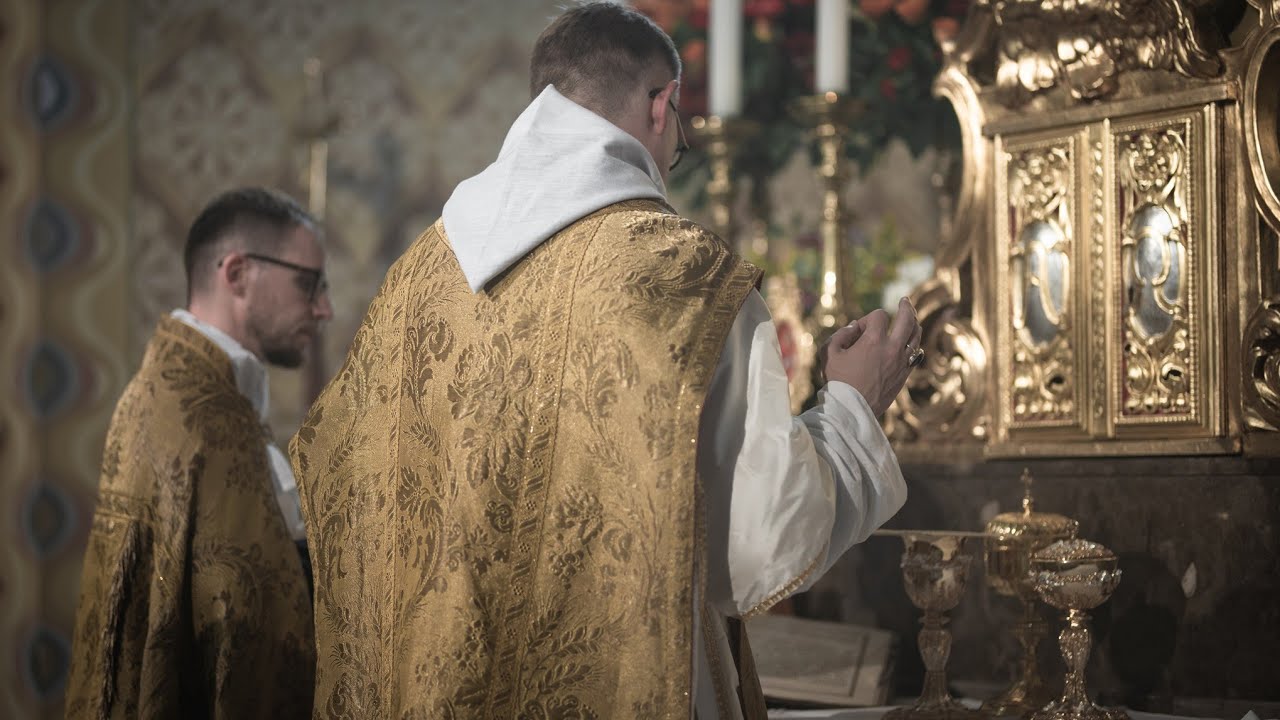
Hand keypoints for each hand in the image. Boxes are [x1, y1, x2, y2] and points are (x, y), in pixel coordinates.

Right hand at [821, 297, 922, 415]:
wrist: (852, 409)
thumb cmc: (838, 381)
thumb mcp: (829, 353)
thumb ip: (840, 334)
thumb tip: (854, 327)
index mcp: (873, 341)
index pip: (880, 315)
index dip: (869, 317)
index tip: (859, 329)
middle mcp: (891, 349)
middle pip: (907, 319)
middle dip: (906, 307)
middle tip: (905, 301)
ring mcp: (901, 362)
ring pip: (916, 336)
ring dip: (914, 325)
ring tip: (912, 319)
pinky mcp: (904, 375)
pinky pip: (916, 354)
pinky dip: (915, 344)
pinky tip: (912, 341)